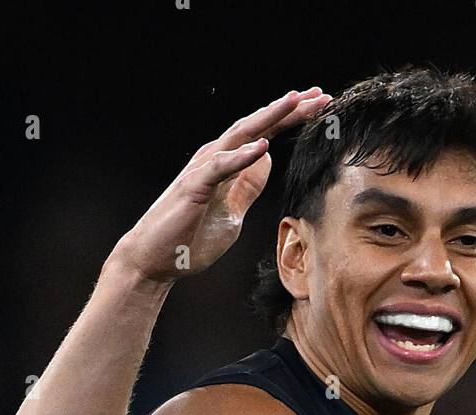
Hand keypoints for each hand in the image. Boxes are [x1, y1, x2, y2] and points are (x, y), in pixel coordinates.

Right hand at [107, 88, 330, 282]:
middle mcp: (215, 158)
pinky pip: (220, 167)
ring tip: (294, 103)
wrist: (156, 260)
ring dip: (267, 119)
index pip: (264, 136)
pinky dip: (241, 156)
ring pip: (239, 137)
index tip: (320, 106)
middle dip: (288, 110)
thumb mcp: (232, 213)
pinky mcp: (193, 188)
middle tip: (319, 93)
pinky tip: (262, 147)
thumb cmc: (189, 238)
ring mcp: (203, 170)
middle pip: (257, 127)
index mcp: (227, 164)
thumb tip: (268, 159)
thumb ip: (248, 186)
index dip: (291, 120)